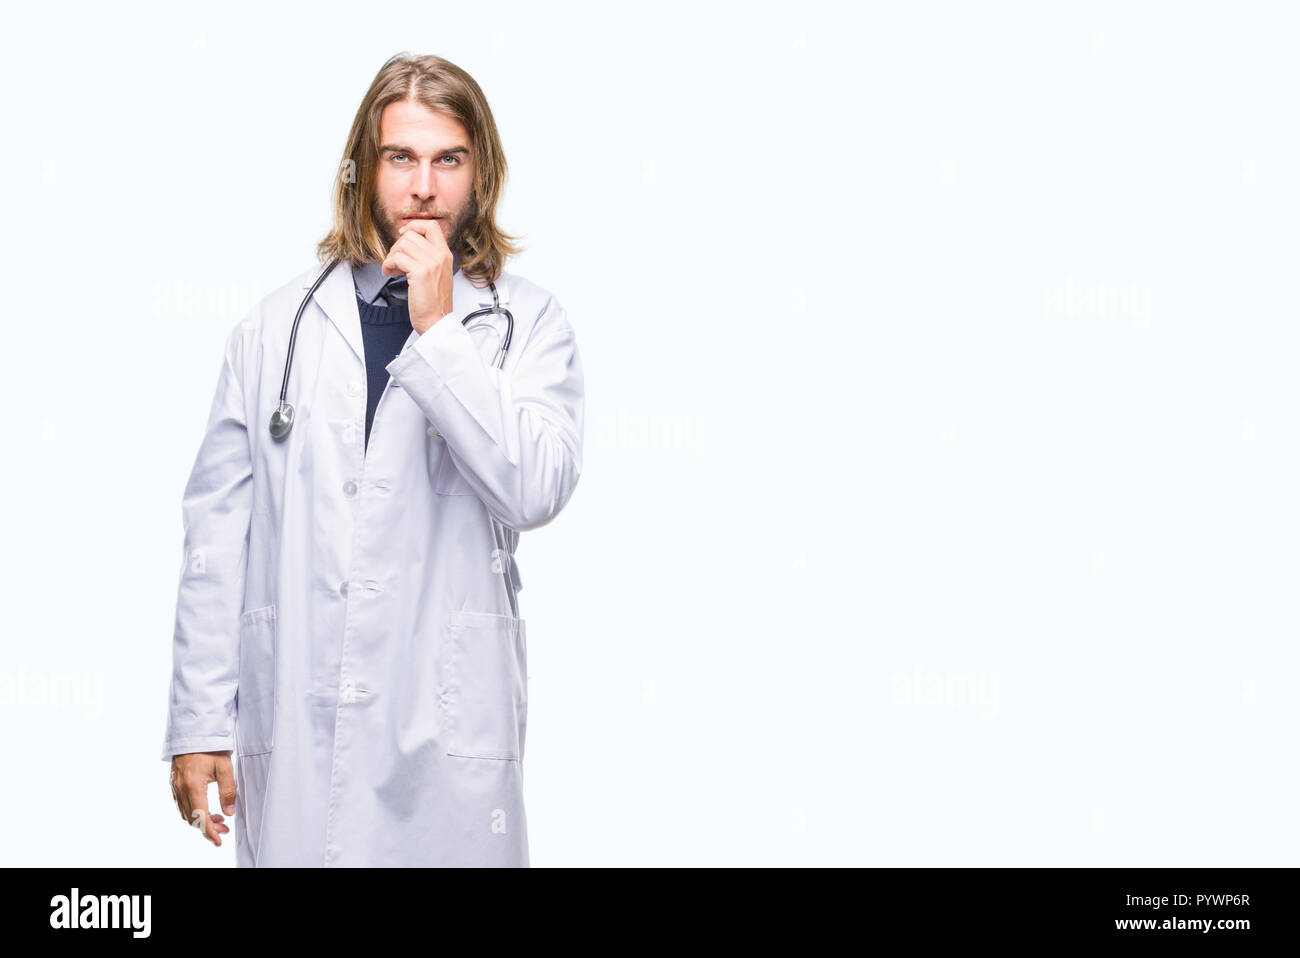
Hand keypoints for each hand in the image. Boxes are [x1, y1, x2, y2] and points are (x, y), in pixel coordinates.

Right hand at [169, 751, 235, 845]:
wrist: (194, 731)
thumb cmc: (210, 747)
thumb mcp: (225, 767)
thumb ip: (228, 791)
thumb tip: (229, 812)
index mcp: (193, 785)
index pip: (200, 817)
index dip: (210, 832)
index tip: (219, 841)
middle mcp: (181, 788)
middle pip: (192, 818)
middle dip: (208, 827)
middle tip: (224, 829)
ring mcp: (175, 787)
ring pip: (186, 813)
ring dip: (200, 820)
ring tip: (218, 818)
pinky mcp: (174, 784)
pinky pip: (182, 804)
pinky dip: (193, 811)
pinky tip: (205, 808)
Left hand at [382, 219, 455, 334]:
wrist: (437, 320)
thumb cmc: (434, 302)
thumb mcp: (437, 274)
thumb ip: (428, 258)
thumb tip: (406, 244)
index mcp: (445, 255)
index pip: (432, 226)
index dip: (414, 225)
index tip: (403, 234)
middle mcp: (439, 256)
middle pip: (411, 235)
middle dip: (397, 247)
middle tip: (395, 262)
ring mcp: (430, 263)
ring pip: (402, 245)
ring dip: (391, 257)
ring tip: (392, 269)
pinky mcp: (419, 272)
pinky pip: (396, 258)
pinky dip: (388, 265)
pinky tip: (389, 273)